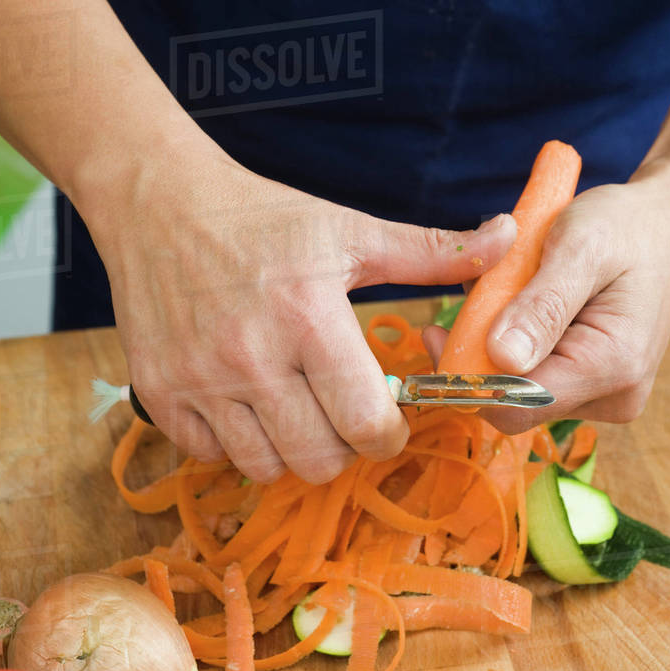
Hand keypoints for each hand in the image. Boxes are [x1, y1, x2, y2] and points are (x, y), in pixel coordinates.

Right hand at [86, 134, 516, 482]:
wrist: (160, 203)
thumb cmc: (262, 217)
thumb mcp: (350, 229)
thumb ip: (432, 251)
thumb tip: (510, 238)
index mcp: (309, 317)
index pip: (365, 423)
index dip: (388, 432)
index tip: (386, 415)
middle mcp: (251, 358)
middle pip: (319, 459)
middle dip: (344, 446)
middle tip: (343, 413)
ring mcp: (199, 380)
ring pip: (265, 467)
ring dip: (291, 449)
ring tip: (296, 408)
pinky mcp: (159, 393)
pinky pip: (210, 456)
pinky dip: (235, 442)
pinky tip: (247, 403)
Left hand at [423, 173, 669, 432]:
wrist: (666, 224)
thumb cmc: (625, 226)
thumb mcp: (580, 248)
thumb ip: (543, 305)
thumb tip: (501, 358)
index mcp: (613, 367)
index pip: (516, 405)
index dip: (467, 375)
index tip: (437, 329)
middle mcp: (612, 396)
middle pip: (511, 400)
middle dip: (481, 349)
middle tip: (476, 290)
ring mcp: (603, 395)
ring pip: (517, 387)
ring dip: (496, 339)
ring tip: (510, 283)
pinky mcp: (591, 385)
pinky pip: (531, 374)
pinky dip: (513, 339)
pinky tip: (523, 299)